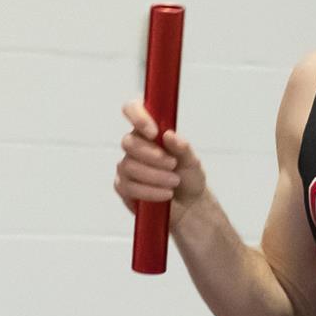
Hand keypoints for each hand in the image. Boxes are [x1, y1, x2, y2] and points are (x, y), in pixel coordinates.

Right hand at [115, 100, 207, 215]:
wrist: (189, 205)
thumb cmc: (188, 177)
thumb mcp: (192, 161)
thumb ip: (183, 147)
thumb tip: (169, 135)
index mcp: (150, 130)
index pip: (133, 109)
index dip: (138, 116)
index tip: (154, 132)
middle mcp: (135, 145)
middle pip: (128, 142)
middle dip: (152, 155)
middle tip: (172, 164)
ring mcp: (126, 166)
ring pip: (128, 166)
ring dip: (154, 175)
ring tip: (174, 181)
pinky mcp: (123, 187)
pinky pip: (128, 186)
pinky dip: (149, 191)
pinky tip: (165, 194)